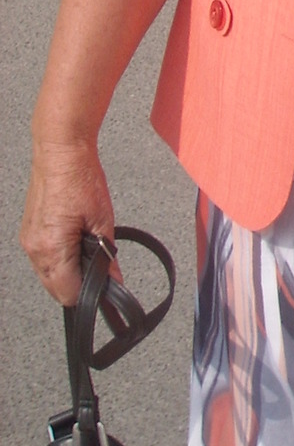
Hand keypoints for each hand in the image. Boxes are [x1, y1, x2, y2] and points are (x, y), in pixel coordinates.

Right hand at [21, 137, 115, 305]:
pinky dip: (59, 256)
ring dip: (69, 268)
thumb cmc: (80, 178)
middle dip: (79, 281)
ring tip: (86, 245)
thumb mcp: (102, 221)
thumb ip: (106, 258)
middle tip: (98, 263)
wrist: (60, 152)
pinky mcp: (28, 232)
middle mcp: (34, 249)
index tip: (104, 286)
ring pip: (49, 274)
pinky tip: (73, 238)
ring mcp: (28, 240)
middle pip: (56, 288)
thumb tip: (112, 281)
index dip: (90, 293)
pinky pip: (43, 258)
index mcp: (51, 249)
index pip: (68, 293)